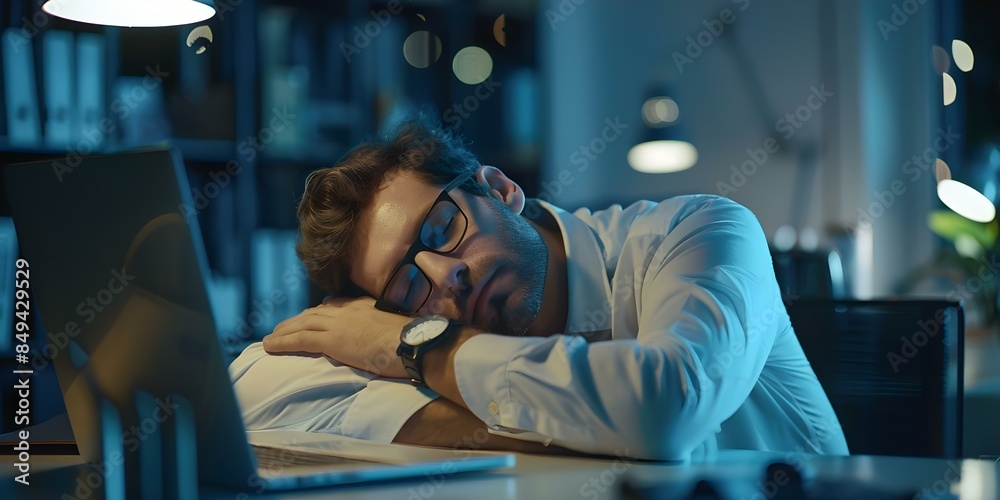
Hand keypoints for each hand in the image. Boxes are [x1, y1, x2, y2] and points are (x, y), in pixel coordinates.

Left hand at [262, 296, 410, 377]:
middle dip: (295, 321)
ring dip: (284, 331)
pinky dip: (283, 342)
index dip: (319, 312)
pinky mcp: (332, 340)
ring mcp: (339, 324)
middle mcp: (348, 311)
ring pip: (303, 324)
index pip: (334, 305)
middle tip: (281, 329)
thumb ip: (382, 327)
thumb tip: (380, 334)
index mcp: (363, 306)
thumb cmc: (411, 342)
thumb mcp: (395, 328)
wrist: (412, 344)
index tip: (310, 317)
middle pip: (314, 313)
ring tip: (270, 339)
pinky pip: (301, 340)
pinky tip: (270, 347)